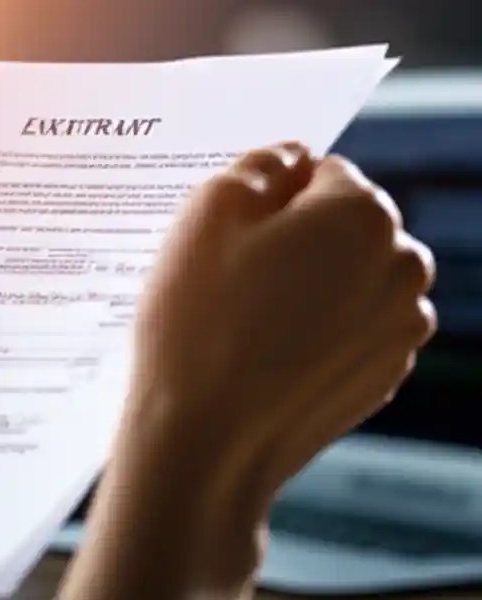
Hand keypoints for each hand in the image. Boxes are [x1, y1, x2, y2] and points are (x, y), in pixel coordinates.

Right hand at [49, 144, 435, 599]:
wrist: (206, 441)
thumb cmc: (198, 324)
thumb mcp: (206, 213)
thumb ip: (256, 165)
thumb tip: (289, 158)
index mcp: (364, 214)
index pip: (319, 172)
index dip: (266, 198)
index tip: (228, 238)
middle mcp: (402, 266)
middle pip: (342, 227)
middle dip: (294, 242)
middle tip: (230, 280)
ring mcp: (400, 328)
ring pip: (347, 280)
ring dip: (307, 288)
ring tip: (244, 323)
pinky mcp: (382, 376)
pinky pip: (347, 331)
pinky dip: (314, 334)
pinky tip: (264, 357)